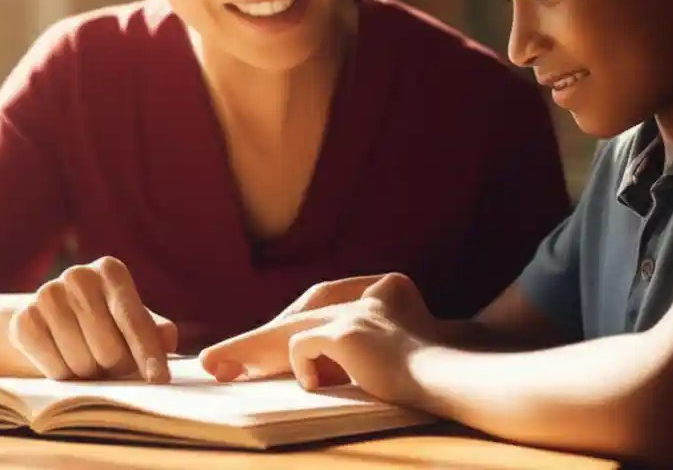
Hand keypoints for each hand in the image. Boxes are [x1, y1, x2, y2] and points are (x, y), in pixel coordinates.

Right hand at [8, 256, 177, 382]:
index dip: (148, 354)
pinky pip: (53, 367)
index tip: (159, 380)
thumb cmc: (102, 323)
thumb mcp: (130, 321)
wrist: (47, 321)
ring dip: (88, 374)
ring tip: (87, 360)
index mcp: (111, 271)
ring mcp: (46, 294)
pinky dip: (63, 374)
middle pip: (109, 349)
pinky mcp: (23, 318)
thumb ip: (152, 330)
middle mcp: (78, 275)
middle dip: (115, 368)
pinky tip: (63, 360)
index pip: (134, 321)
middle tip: (110, 364)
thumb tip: (168, 339)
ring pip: (81, 363)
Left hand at [200, 274, 434, 400]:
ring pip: (290, 328)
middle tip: (218, 359)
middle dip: (257, 339)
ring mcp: (359, 309)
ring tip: (218, 365)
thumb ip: (358, 344)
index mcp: (385, 289)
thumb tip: (303, 360)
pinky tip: (314, 384)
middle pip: (303, 311)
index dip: (288, 326)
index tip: (259, 347)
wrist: (455, 384)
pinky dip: (302, 368)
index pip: (324, 303)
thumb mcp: (391, 350)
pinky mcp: (348, 331)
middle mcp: (370, 292)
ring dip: (250, 350)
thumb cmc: (431, 379)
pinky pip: (302, 347)